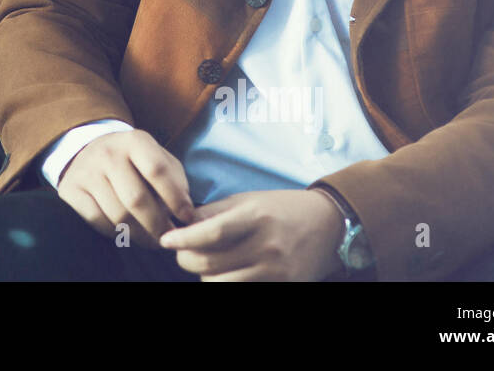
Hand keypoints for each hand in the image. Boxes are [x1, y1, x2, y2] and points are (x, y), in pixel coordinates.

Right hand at [57, 129, 195, 248]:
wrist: (89, 151)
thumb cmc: (134, 161)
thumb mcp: (157, 158)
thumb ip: (175, 181)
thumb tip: (186, 214)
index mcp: (134, 140)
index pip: (157, 171)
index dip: (176, 199)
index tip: (187, 218)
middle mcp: (108, 153)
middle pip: (136, 199)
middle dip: (157, 224)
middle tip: (168, 237)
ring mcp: (86, 172)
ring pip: (118, 215)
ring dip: (140, 234)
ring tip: (152, 240)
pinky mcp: (70, 190)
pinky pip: (97, 221)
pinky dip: (116, 233)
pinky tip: (126, 233)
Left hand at [158, 189, 345, 280]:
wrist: (329, 224)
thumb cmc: (280, 209)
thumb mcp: (247, 201)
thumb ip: (213, 213)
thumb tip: (179, 223)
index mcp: (255, 218)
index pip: (210, 233)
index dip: (182, 239)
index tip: (165, 240)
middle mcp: (266, 246)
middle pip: (209, 264)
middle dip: (186, 259)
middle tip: (182, 253)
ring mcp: (276, 272)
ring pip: (220, 285)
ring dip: (204, 278)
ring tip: (206, 265)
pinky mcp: (284, 287)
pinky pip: (243, 293)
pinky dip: (226, 286)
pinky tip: (225, 275)